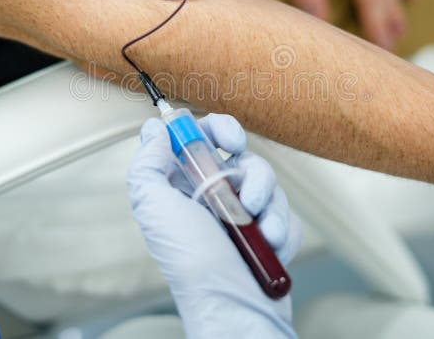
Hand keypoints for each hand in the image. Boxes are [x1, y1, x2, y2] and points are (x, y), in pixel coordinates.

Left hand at [127, 114, 299, 338]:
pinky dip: (281, 227)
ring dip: (266, 200)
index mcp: (182, 185)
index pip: (200, 137)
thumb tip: (154, 130)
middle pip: (240, 154)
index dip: (217, 128)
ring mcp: (243, 214)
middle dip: (251, 168)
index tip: (229, 140)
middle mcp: (212, 195)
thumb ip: (147, 165)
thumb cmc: (191, 261)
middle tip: (248, 185)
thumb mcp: (154, 208)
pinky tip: (271, 245)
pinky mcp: (269, 231)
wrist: (233, 305)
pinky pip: (285, 211)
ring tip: (259, 227)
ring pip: (267, 180)